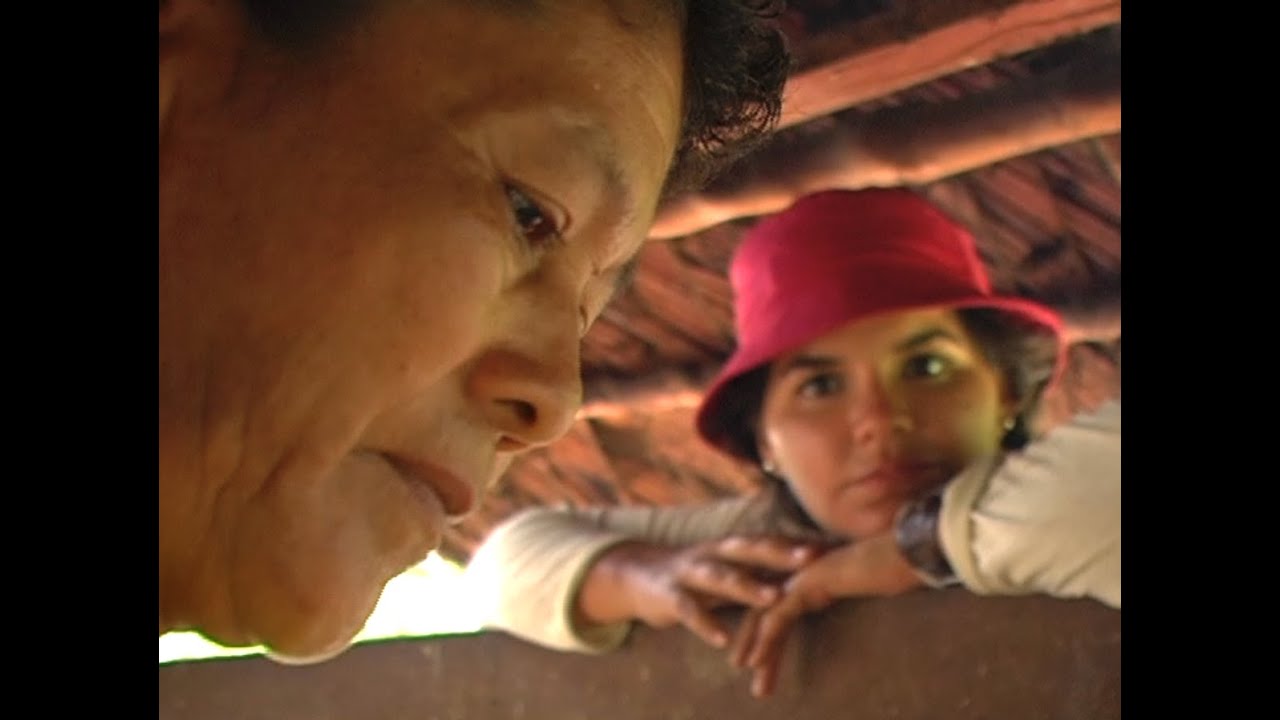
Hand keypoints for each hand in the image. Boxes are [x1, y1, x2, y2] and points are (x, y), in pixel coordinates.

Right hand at [576, 536, 821, 649]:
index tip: (829, 547)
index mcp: (728, 547)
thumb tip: (810, 579)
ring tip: (773, 599)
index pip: (767, 542)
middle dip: (779, 554)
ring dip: (748, 586)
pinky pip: (690, 609)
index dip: (796, 544)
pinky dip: (706, 623)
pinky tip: (722, 639)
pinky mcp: (670, 594)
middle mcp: (712, 553)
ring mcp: (690, 571)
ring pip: (721, 576)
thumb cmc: (695, 576)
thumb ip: (761, 572)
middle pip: (749, 549)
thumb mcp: (729, 569)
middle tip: (810, 559)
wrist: (637, 576)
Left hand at [729, 533, 924, 697]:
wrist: (913, 549)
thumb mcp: (873, 584)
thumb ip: (857, 590)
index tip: (761, 652)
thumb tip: (864, 603)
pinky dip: (765, 640)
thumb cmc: (901, 565)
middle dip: (753, 638)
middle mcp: (802, 567)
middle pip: (766, 605)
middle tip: (743, 666)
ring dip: (755, 646)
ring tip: (748, 672)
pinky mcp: (808, 581)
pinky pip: (777, 616)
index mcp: (813, 567)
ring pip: (766, 613)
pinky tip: (756, 662)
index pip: (780, 598)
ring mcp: (803, 571)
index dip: (768, 625)